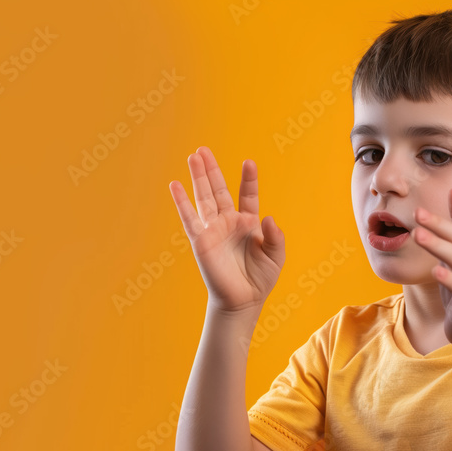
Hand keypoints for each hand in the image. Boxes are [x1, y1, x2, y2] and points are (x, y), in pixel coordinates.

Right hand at [168, 147, 285, 314]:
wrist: (243, 301)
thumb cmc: (261, 278)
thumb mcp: (276, 256)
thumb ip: (275, 237)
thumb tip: (269, 218)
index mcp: (249, 222)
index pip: (247, 194)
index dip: (248, 179)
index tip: (249, 163)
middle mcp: (229, 222)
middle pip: (218, 189)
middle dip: (212, 170)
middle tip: (203, 149)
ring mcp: (213, 229)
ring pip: (203, 198)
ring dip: (198, 178)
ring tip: (193, 157)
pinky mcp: (200, 241)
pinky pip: (190, 218)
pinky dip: (182, 202)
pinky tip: (175, 185)